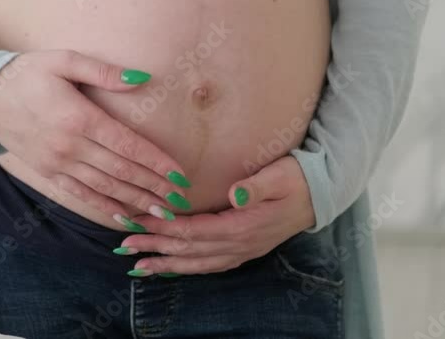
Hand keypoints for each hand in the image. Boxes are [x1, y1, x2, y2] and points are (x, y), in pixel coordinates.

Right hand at [0, 50, 190, 224]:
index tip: (180, 175)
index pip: (127, 146)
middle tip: (180, 201)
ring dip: (135, 202)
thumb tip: (141, 79)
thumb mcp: (64, 60)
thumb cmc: (27, 73)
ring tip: (162, 213)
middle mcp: (70, 146)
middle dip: (155, 188)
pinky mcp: (47, 173)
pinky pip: (81, 195)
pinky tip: (124, 216)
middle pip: (121, 172)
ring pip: (104, 188)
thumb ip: (103, 72)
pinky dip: (104, 207)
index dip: (157, 163)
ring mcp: (57, 163)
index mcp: (80, 118)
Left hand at [118, 155, 314, 274]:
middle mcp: (239, 245)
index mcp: (243, 226)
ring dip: (165, 264)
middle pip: (188, 249)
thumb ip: (258, 185)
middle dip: (154, 247)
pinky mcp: (243, 251)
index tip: (138, 223)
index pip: (193, 231)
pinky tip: (170, 269)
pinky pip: (209, 265)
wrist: (320, 197)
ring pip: (196, 263)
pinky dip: (186, 268)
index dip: (164, 229)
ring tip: (136, 266)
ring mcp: (241, 251)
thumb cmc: (297, 181)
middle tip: (124, 245)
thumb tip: (236, 192)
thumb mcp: (281, 175)